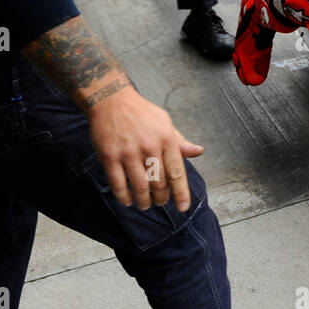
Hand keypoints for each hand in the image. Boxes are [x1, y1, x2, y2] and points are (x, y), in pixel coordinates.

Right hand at [86, 83, 203, 211]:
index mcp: (166, 139)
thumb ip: (180, 142)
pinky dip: (123, 197)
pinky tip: (127, 200)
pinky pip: (118, 184)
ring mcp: (128, 153)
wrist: (112, 101)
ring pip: (139, 187)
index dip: (181, 193)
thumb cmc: (142, 113)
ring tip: (145, 204)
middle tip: (160, 202)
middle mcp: (149, 147)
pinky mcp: (110, 156)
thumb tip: (199, 152)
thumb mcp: (165, 123)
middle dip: (161, 198)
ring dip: (143, 201)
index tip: (183, 208)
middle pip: (159, 183)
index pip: (177, 172)